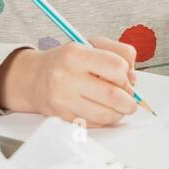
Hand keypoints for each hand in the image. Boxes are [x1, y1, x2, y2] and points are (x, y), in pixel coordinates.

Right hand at [0, 36, 138, 126]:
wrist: (35, 78)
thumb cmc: (68, 61)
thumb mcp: (92, 44)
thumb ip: (120, 53)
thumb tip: (133, 78)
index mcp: (75, 54)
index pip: (116, 66)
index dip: (126, 74)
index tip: (124, 77)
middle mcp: (66, 77)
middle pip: (113, 95)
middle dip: (129, 100)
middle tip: (130, 99)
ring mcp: (63, 100)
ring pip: (106, 114)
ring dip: (119, 113)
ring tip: (118, 106)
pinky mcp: (63, 118)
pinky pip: (95, 124)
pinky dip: (105, 120)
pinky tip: (102, 110)